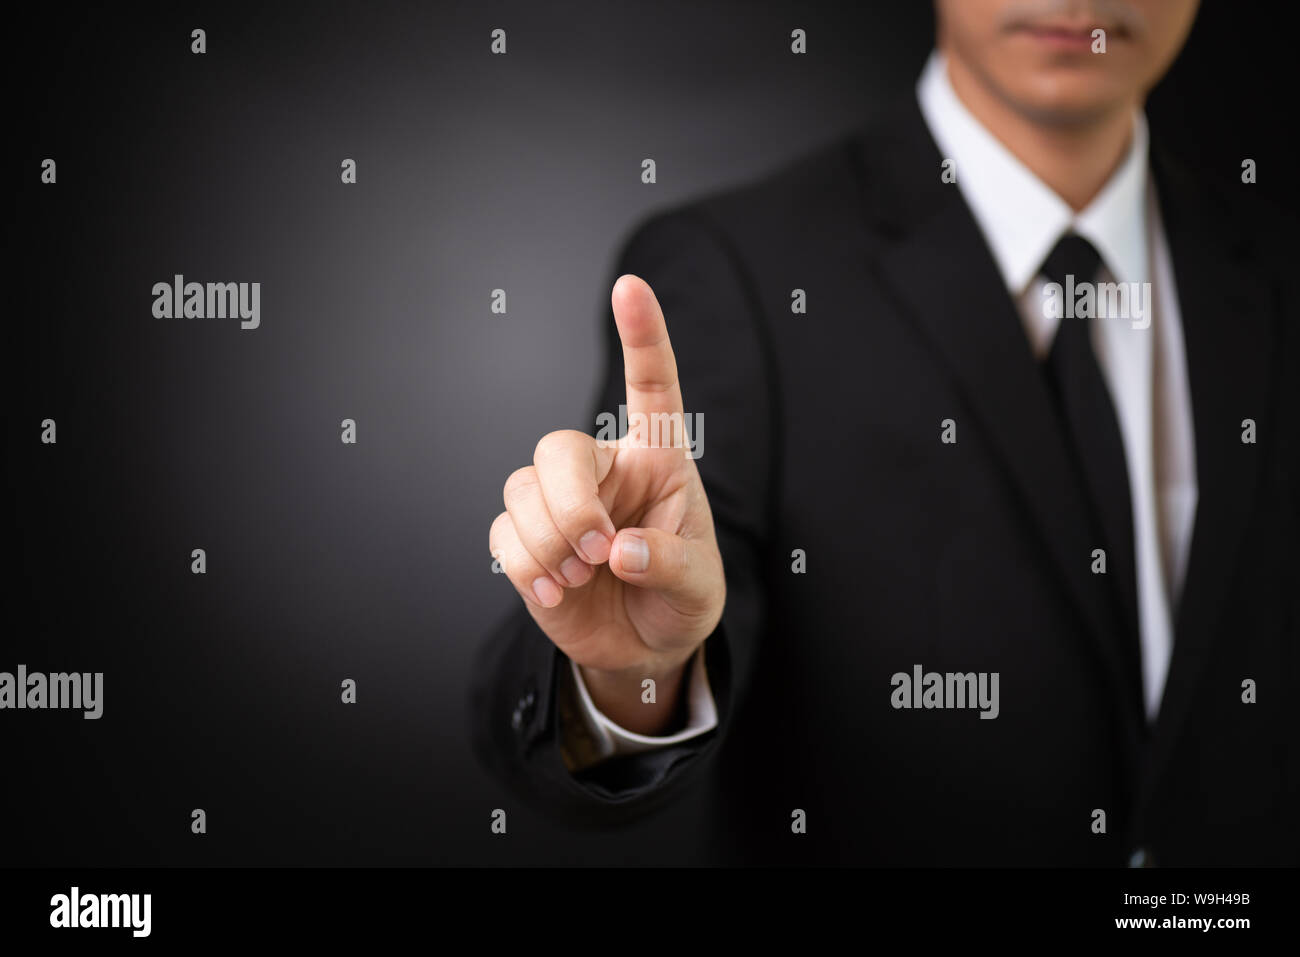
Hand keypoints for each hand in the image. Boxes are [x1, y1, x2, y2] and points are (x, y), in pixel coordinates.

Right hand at [488, 274, 725, 733]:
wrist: (639, 647)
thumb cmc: (679, 600)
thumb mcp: (698, 588)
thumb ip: (671, 565)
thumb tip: (621, 552)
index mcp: (657, 460)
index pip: (650, 387)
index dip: (641, 336)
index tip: (629, 286)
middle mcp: (603, 470)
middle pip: (558, 446)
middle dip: (570, 502)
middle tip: (597, 551)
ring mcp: (557, 502)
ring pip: (522, 489)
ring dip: (549, 541)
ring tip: (581, 577)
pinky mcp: (524, 537)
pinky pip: (503, 533)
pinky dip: (525, 565)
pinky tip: (555, 592)